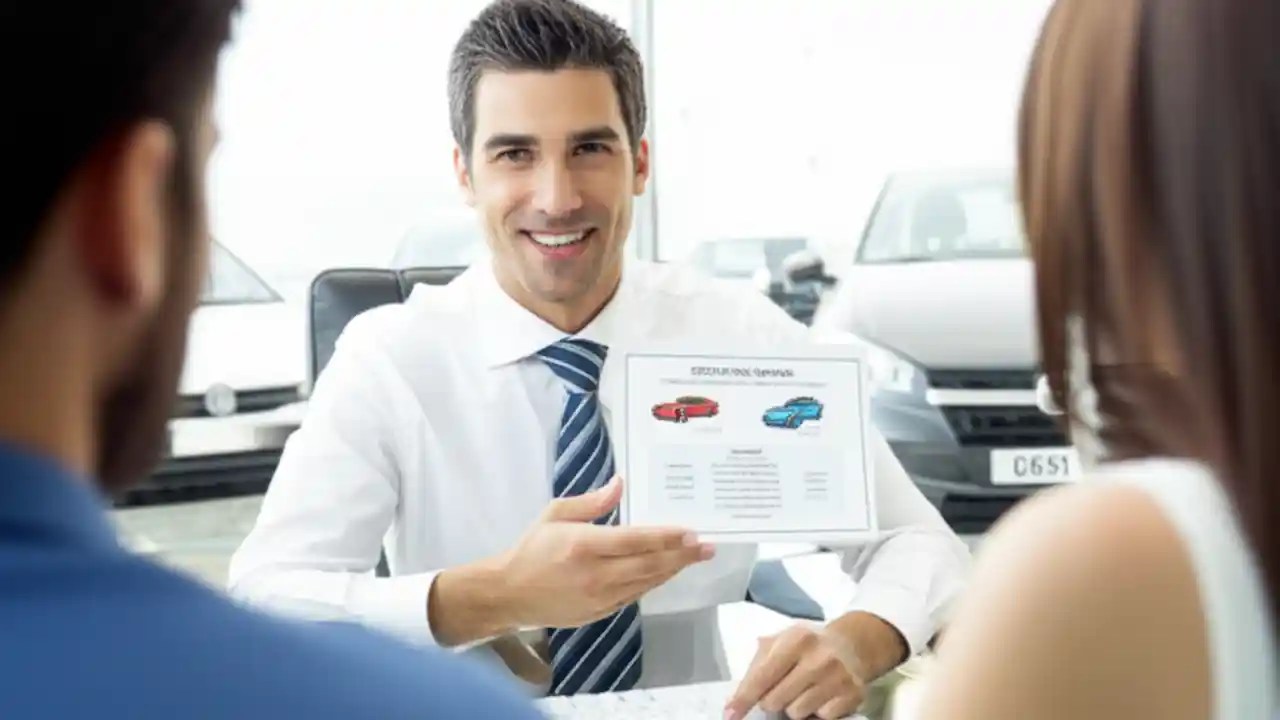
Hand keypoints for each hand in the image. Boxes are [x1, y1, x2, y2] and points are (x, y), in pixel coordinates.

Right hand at [498, 475, 714, 628]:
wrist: (509, 594)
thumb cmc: (532, 549)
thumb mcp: (556, 515)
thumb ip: (591, 502)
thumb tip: (621, 484)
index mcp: (583, 546)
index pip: (635, 541)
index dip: (666, 537)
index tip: (691, 532)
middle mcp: (595, 574)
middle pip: (649, 565)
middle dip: (682, 555)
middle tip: (707, 547)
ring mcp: (599, 598)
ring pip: (646, 582)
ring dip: (673, 569)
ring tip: (695, 557)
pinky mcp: (600, 613)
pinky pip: (635, 595)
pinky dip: (653, 583)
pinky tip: (666, 572)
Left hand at [726, 623, 867, 719]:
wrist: (853, 644)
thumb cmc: (807, 645)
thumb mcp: (781, 642)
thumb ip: (758, 666)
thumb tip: (735, 700)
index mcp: (796, 640)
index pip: (762, 676)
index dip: (744, 698)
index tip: (730, 714)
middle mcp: (819, 658)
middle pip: (775, 700)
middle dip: (771, 700)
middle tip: (781, 688)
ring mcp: (838, 678)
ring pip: (796, 713)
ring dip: (794, 706)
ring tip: (803, 690)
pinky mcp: (853, 696)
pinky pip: (820, 718)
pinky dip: (816, 712)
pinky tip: (821, 695)